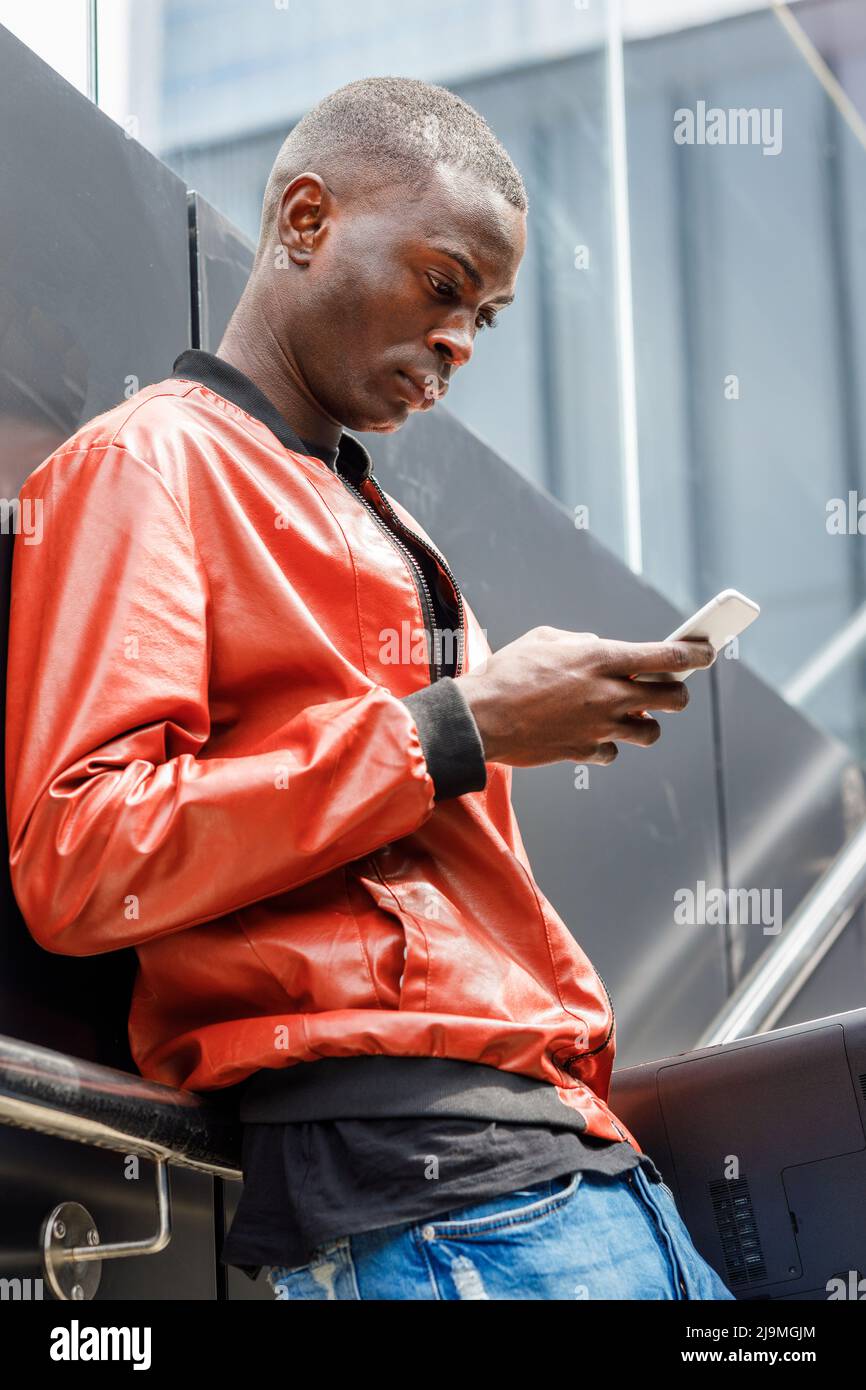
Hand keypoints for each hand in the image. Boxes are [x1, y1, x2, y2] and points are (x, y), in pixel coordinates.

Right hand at [455, 628, 714, 767]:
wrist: (479, 720)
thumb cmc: (507, 674)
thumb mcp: (544, 640)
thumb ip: (579, 641)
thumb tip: (598, 646)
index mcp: (602, 659)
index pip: (667, 656)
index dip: (695, 653)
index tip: (706, 652)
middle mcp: (609, 694)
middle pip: (674, 698)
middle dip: (677, 693)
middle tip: (666, 690)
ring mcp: (601, 727)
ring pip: (651, 731)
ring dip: (645, 722)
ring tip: (626, 714)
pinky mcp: (586, 752)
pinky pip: (613, 751)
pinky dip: (606, 743)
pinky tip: (587, 733)